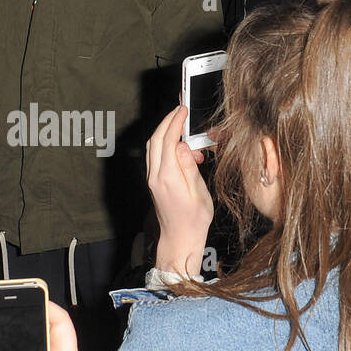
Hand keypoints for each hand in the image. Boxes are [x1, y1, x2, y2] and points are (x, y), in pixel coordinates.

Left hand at [146, 106, 211, 276]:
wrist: (179, 239)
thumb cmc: (194, 221)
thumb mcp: (199, 193)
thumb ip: (189, 167)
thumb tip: (182, 146)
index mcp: (168, 177)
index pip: (168, 141)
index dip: (175, 122)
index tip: (182, 110)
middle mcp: (155, 176)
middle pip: (155, 140)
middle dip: (166, 122)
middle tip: (180, 111)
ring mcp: (152, 179)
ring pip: (152, 147)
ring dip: (164, 132)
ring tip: (181, 126)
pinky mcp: (153, 182)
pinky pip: (155, 156)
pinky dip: (164, 144)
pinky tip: (179, 146)